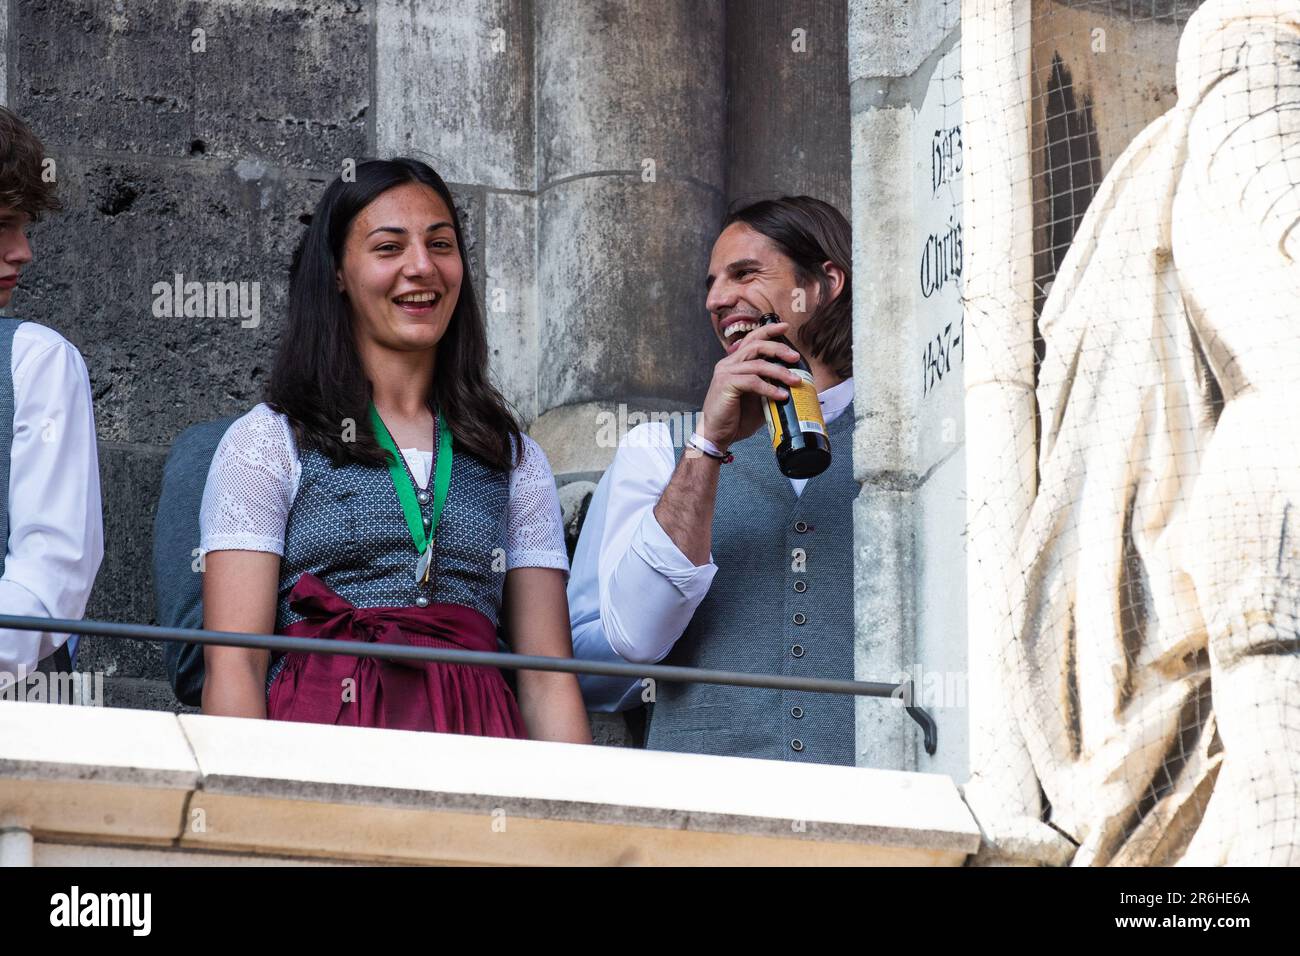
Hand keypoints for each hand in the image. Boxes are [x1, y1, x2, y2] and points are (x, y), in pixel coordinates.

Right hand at [696, 322, 803, 448]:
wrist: (716, 435)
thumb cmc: (735, 418)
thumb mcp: (757, 399)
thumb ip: (769, 386)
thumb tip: (792, 383)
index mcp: (734, 363)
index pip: (751, 339)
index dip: (768, 330)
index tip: (785, 327)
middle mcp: (728, 364)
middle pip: (756, 345)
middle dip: (779, 348)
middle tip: (795, 357)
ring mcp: (725, 373)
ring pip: (757, 363)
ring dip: (779, 371)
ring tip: (794, 380)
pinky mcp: (726, 384)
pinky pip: (753, 381)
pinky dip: (770, 388)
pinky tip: (781, 395)